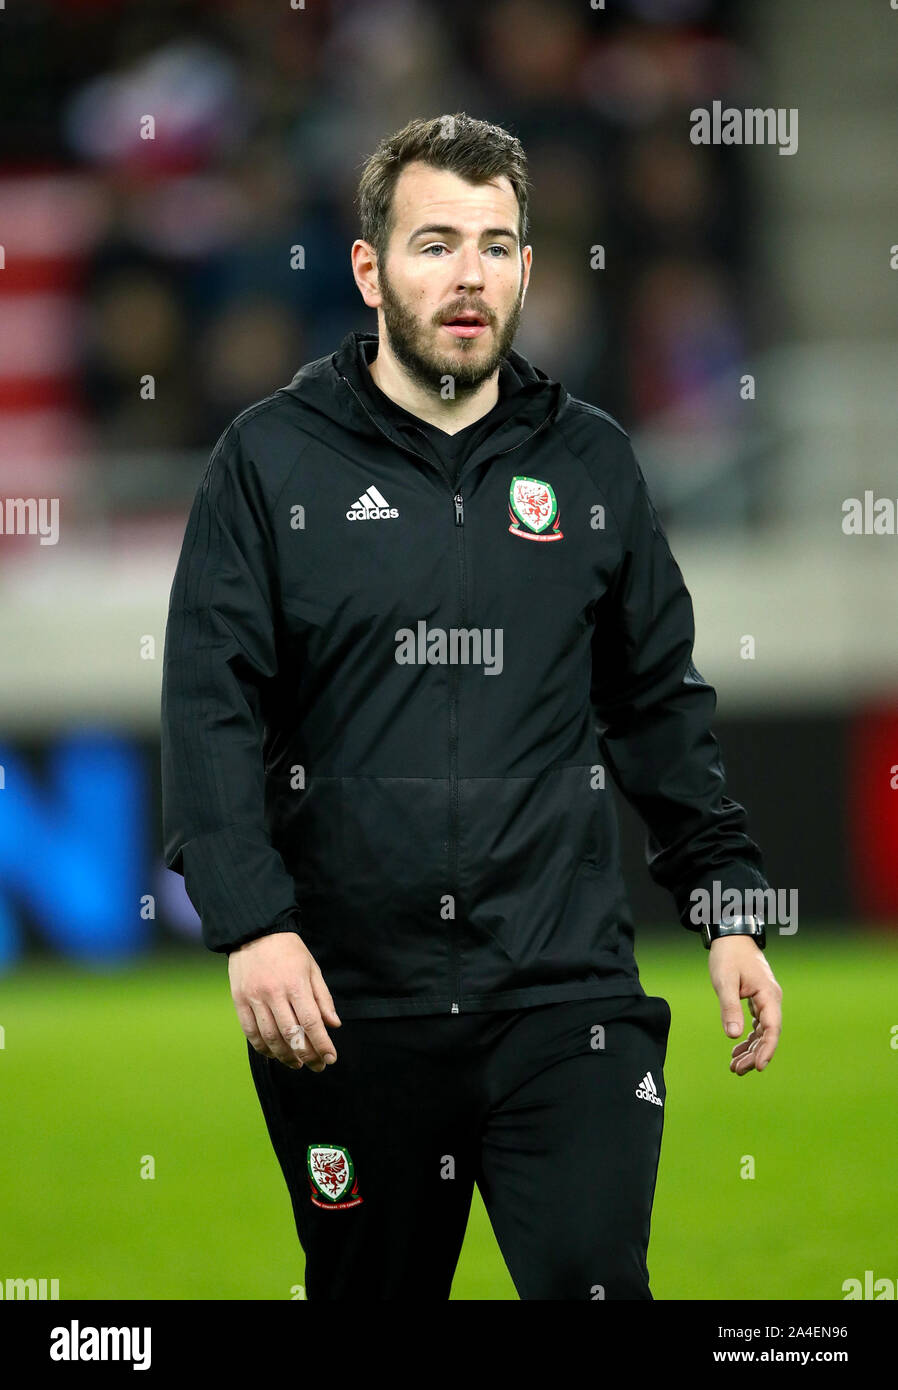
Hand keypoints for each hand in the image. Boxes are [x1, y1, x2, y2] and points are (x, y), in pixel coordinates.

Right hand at [228, 931, 340, 1071]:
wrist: (255, 932)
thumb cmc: (289, 951)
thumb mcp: (312, 969)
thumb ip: (323, 998)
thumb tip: (334, 1025)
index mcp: (296, 983)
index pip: (311, 1022)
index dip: (322, 1044)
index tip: (331, 1058)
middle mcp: (274, 993)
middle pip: (291, 1034)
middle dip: (307, 1055)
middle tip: (317, 1066)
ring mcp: (254, 998)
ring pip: (270, 1037)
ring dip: (285, 1056)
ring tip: (297, 1064)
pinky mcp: (239, 1001)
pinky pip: (250, 1032)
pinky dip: (262, 1047)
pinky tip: (274, 1054)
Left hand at [707, 935, 781, 1074]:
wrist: (731, 935)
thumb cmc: (728, 956)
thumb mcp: (725, 982)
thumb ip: (729, 1008)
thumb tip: (732, 1035)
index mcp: (768, 995)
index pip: (772, 1028)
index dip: (767, 1050)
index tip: (758, 1067)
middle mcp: (772, 999)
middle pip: (768, 1034)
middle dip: (755, 1054)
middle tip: (737, 1071)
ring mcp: (766, 1000)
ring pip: (762, 1031)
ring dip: (751, 1049)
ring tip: (735, 1066)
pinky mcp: (758, 999)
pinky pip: (757, 1024)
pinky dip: (748, 1037)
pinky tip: (737, 1049)